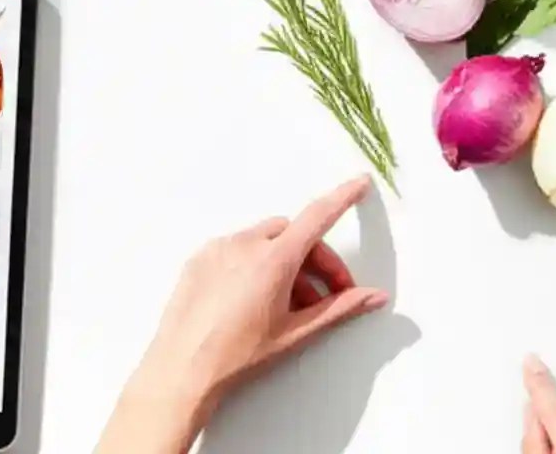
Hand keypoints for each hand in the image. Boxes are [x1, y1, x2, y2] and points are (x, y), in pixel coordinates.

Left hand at [96, 175, 388, 453]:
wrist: (183, 371)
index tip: (358, 183)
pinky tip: (254, 299)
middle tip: (327, 294)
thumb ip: (338, 308)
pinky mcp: (199, 258)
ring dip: (284, 263)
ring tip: (288, 305)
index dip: (342, 198)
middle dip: (315, 260)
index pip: (318, 217)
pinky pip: (236, 249)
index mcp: (273, 260)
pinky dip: (254, 264)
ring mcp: (218, 249)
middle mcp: (244, 245)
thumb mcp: (295, 332)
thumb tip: (372, 296)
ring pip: (265, 241)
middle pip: (294, 236)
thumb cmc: (236, 356)